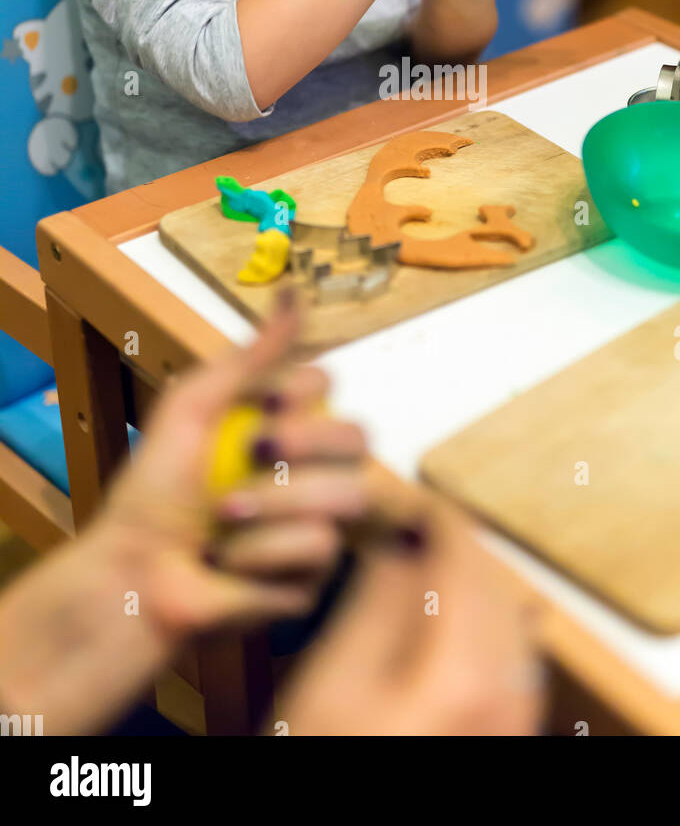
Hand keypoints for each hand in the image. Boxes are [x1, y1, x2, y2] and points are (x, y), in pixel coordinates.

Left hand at [100, 292, 367, 638]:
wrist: (133, 571)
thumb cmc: (154, 487)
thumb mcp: (194, 407)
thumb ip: (251, 355)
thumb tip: (291, 289)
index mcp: (283, 425)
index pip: (329, 386)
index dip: (304, 392)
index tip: (267, 402)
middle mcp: (311, 472)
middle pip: (357, 438)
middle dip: (304, 443)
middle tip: (255, 451)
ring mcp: (317, 525)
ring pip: (346, 496)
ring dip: (275, 502)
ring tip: (223, 514)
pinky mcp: (313, 579)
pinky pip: (317, 550)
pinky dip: (263, 550)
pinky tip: (228, 559)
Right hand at [272, 507, 544, 736]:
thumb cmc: (327, 767)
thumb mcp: (334, 680)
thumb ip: (380, 598)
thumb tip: (405, 540)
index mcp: (465, 674)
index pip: (468, 558)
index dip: (439, 519)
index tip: (416, 502)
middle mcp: (508, 699)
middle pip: (498, 585)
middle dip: (458, 550)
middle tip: (415, 531)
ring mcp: (515, 725)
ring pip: (511, 622)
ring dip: (473, 587)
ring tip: (426, 574)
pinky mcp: (509, 742)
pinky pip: (512, 662)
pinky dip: (483, 629)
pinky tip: (446, 628)